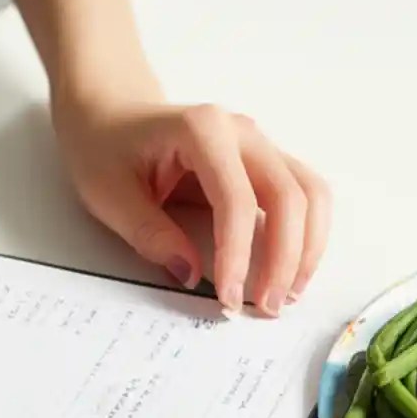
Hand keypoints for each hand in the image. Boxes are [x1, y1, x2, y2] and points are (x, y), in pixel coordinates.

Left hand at [56, 101, 330, 316]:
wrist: (110, 111)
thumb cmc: (105, 146)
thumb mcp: (108, 193)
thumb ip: (150, 233)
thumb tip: (192, 275)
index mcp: (201, 130)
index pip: (236, 200)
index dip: (237, 255)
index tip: (229, 299)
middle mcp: (242, 132)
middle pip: (288, 196)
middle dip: (285, 258)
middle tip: (267, 307)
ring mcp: (260, 144)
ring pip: (311, 194)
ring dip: (308, 247)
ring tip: (288, 293)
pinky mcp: (266, 162)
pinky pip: (305, 195)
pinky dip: (308, 234)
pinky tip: (292, 269)